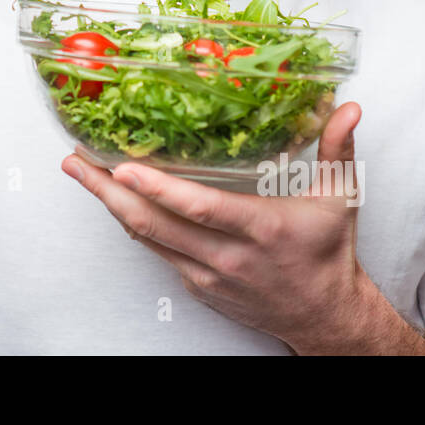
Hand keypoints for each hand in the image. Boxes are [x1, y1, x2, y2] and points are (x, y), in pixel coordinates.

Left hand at [63, 101, 376, 351]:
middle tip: (77, 162)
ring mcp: (207, 275)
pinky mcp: (197, 285)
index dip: (159, 190)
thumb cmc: (328, 254)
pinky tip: (113, 199)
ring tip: (81, 172)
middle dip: (108, 192)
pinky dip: (131, 224)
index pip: (201, 209)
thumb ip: (338, 149)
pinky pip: (156, 251)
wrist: (325, 317)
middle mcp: (228, 256)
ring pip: (146, 239)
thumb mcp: (340, 199)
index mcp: (261, 229)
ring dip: (109, 205)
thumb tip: (348, 107)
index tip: (123, 167)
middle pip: (154, 225)